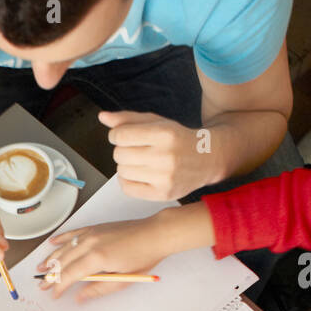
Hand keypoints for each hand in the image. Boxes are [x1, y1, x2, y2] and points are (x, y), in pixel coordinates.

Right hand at [37, 217, 173, 299]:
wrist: (155, 234)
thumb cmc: (144, 257)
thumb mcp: (122, 280)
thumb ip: (98, 289)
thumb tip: (80, 297)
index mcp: (97, 258)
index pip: (70, 275)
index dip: (59, 286)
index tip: (54, 295)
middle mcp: (90, 243)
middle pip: (63, 262)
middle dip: (51, 276)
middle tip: (42, 286)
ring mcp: (91, 233)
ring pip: (64, 248)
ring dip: (51, 259)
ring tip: (40, 268)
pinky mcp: (95, 227)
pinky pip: (73, 233)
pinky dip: (61, 239)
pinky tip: (52, 243)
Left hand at [100, 111, 217, 201]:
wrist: (207, 158)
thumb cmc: (178, 139)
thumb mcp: (157, 122)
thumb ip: (128, 119)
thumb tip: (102, 116)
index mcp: (164, 134)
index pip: (120, 135)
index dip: (116, 135)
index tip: (123, 136)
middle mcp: (166, 156)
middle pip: (119, 154)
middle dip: (122, 150)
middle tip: (136, 149)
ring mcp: (165, 178)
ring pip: (121, 171)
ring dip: (126, 165)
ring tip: (141, 162)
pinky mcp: (163, 194)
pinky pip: (127, 188)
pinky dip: (127, 181)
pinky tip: (139, 174)